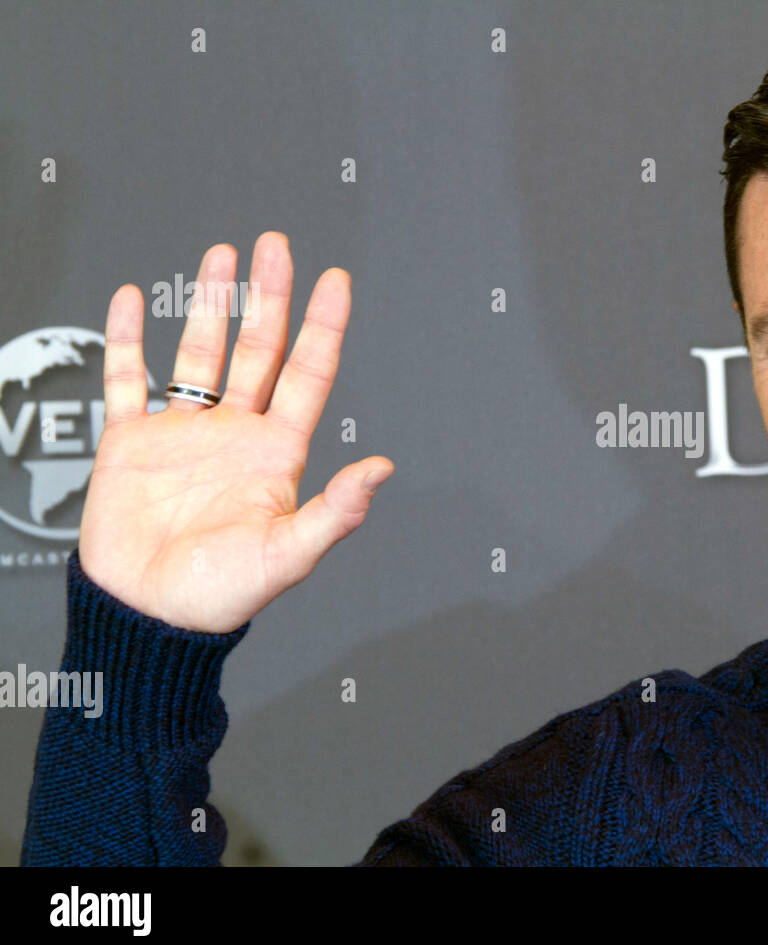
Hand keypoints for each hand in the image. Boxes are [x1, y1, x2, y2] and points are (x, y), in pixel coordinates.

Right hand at [77, 232, 393, 631]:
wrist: (147, 616)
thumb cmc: (219, 596)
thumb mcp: (289, 555)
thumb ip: (335, 511)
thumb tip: (383, 469)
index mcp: (275, 453)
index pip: (307, 373)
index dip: (323, 326)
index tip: (335, 280)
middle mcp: (235, 434)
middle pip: (257, 348)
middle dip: (268, 296)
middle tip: (276, 247)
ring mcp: (184, 433)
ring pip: (198, 352)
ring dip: (209, 303)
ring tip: (221, 255)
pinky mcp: (133, 443)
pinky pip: (127, 379)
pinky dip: (126, 339)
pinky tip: (132, 301)